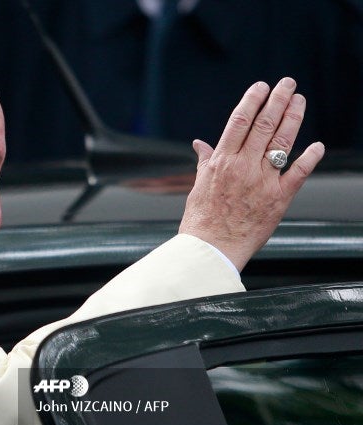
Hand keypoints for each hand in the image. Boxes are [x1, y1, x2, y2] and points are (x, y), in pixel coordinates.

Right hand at [178, 78, 324, 270]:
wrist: (210, 249)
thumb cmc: (201, 220)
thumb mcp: (198, 186)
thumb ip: (205, 162)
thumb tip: (200, 144)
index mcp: (221, 162)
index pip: (239, 121)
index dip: (252, 100)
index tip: (261, 87)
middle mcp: (242, 166)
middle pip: (264, 125)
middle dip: (277, 100)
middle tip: (288, 84)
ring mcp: (261, 181)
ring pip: (281, 142)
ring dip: (293, 118)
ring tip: (299, 101)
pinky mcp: (278, 199)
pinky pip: (298, 173)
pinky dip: (310, 158)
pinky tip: (317, 145)